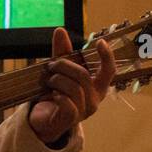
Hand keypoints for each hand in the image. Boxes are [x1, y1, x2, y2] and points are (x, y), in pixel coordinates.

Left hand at [29, 28, 114, 144]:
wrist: (43, 121)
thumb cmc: (55, 94)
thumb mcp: (58, 71)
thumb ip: (61, 53)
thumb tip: (60, 30)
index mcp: (96, 86)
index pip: (109, 71)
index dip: (107, 57)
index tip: (100, 42)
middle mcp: (94, 99)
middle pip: (83, 75)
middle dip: (63, 66)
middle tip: (50, 66)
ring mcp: (84, 111)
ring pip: (74, 88)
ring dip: (57, 80)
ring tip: (48, 82)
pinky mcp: (71, 119)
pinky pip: (67, 103)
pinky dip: (58, 96)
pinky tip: (52, 95)